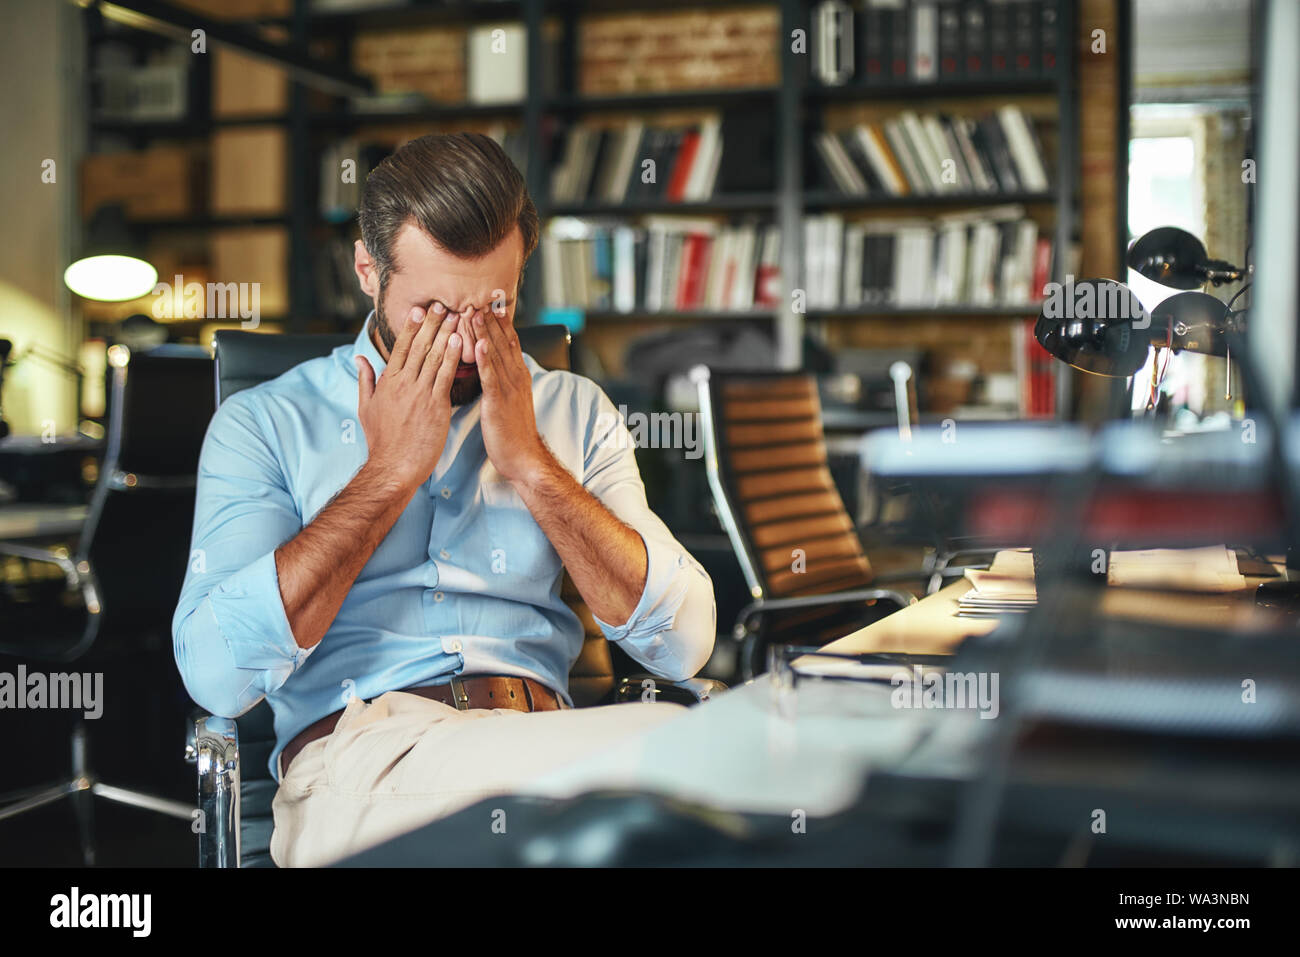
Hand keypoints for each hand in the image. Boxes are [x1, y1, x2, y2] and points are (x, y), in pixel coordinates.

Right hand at [356, 303, 461, 489]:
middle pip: (419, 346)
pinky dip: (453, 357)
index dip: (412, 327)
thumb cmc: (382, 441)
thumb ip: (366, 380)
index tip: (419, 310)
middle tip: (442, 304)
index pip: (401, 347)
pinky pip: (446, 376)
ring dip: (446, 334)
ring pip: (434, 357)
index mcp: (388, 382)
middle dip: (432, 324)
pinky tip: (461, 342)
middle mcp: (403, 384)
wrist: (394, 466)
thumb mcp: (366, 408)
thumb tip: (360, 358)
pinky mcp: (436, 406)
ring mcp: (420, 394)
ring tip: (456, 317)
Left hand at [474, 305, 548, 483]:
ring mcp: (509, 388)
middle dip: (489, 319)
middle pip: (501, 341)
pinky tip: (477, 345)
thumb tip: (494, 365)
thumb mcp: (511, 399)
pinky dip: (484, 359)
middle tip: (477, 297)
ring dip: (484, 332)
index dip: (498, 321)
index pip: (508, 341)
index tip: (487, 303)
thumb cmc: (513, 431)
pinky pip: (490, 376)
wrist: (524, 456)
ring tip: (473, 312)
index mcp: (518, 375)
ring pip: (495, 354)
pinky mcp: (499, 401)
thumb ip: (504, 379)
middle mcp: (516, 376)